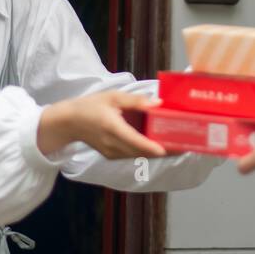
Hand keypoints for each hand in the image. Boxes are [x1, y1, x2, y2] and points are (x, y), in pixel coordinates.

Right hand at [38, 91, 167, 159]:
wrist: (69, 123)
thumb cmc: (91, 106)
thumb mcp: (113, 97)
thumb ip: (136, 101)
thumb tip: (158, 103)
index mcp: (112, 128)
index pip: (135, 141)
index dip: (152, 147)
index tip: (168, 149)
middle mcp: (113, 145)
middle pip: (142, 152)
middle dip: (164, 150)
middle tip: (185, 144)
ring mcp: (112, 153)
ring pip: (139, 156)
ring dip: (157, 152)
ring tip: (178, 144)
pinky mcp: (112, 156)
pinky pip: (133, 155)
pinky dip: (147, 151)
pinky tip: (160, 144)